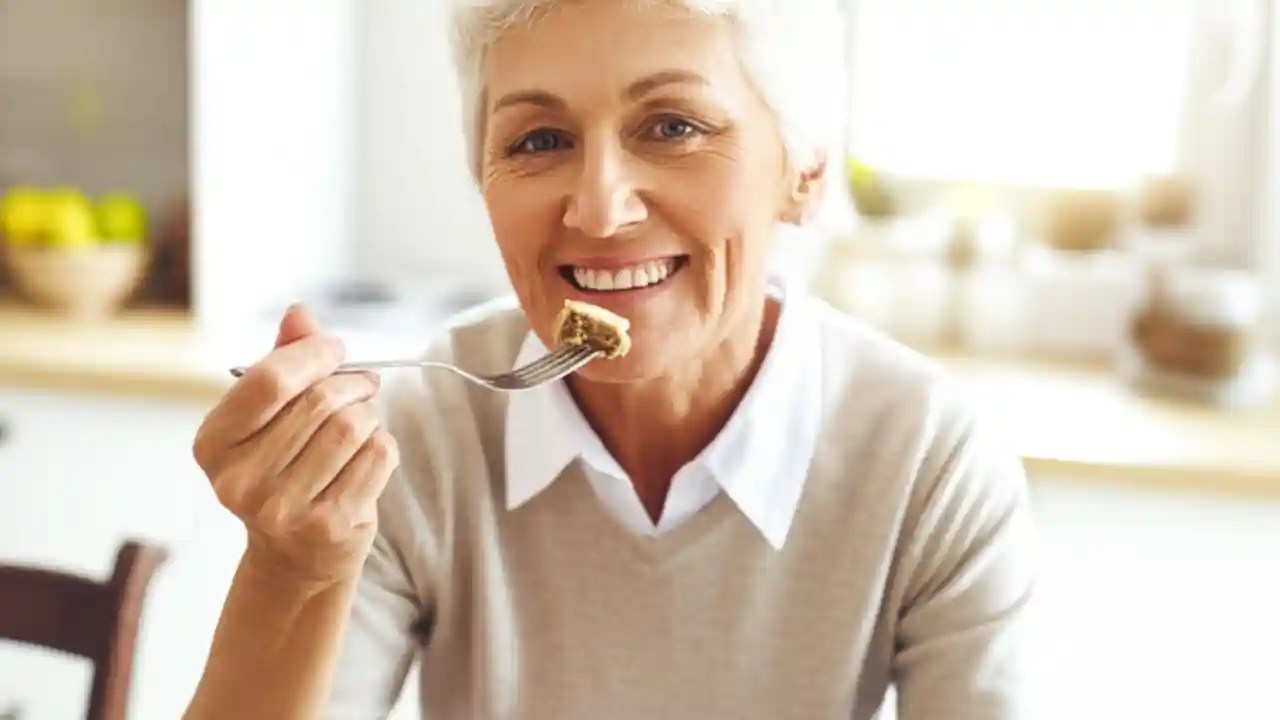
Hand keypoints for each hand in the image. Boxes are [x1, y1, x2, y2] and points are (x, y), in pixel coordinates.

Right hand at [193, 304, 400, 583]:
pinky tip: (369, 454)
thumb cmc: (284, 466)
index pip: (270, 379)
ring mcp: (282, 509)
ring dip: (369, 413)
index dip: (313, 353)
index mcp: (212, 443)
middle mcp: (239, 481)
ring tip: (363, 418)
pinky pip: (377, 457)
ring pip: (352, 427)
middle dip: (351, 382)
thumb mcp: (270, 414)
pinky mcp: (328, 526)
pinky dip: (383, 444)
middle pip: (319, 401)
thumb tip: (300, 312)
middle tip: (362, 383)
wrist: (296, 553)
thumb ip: (283, 359)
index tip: (335, 348)